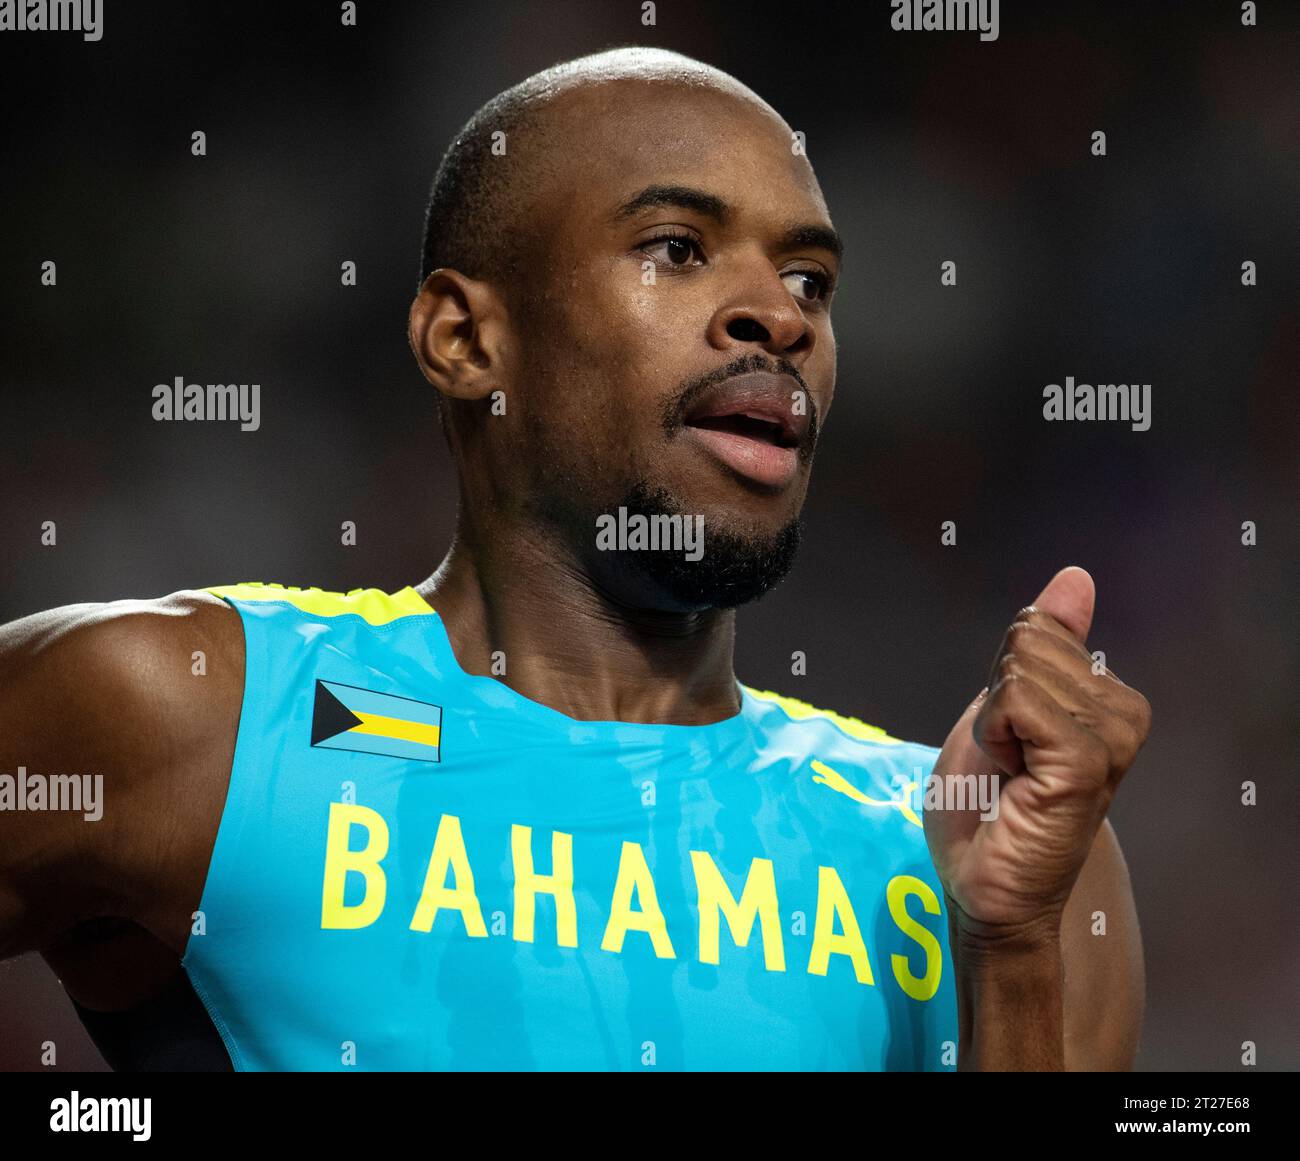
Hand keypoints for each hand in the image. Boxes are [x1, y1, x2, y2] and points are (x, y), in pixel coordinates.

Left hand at [924, 566, 1151, 944]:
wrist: (981, 881)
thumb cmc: (988, 802)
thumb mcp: (1006, 705)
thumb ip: (1044, 643)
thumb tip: (1075, 578)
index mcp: (1111, 696)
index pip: (1033, 627)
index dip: (998, 682)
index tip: (1010, 738)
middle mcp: (1125, 713)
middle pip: (1025, 641)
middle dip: (994, 699)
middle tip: (1007, 759)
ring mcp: (1112, 739)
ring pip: (1017, 668)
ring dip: (991, 722)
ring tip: (1011, 774)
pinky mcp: (1086, 762)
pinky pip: (1015, 700)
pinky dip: (992, 734)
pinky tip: (1011, 779)